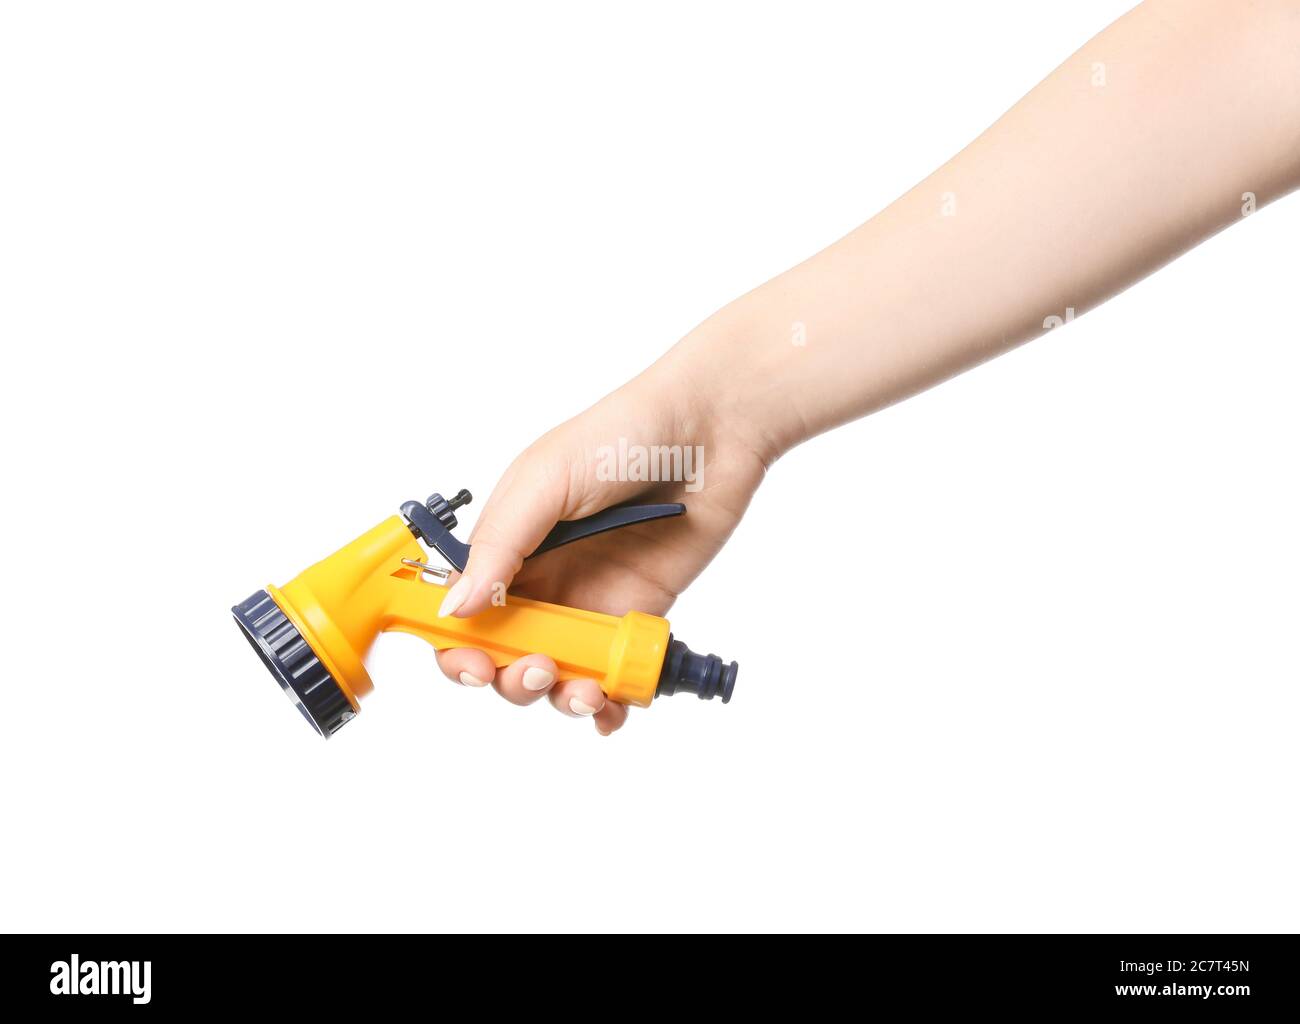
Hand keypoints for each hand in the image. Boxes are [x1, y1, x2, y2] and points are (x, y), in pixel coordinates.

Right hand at [431, 363, 767, 733]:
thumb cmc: (624, 433)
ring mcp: (589, 600)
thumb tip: (454, 607)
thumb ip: (500, 546)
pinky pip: (612, 675)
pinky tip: (610, 710)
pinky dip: (607, 706)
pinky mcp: (636, 617)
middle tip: (536, 669)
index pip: (461, 607)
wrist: (711, 430)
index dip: (456, 645)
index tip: (471, 665)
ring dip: (559, 696)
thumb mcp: (547, 480)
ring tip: (584, 690)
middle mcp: (542, 576)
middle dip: (508, 677)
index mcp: (507, 541)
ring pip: (555, 672)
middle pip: (503, 652)